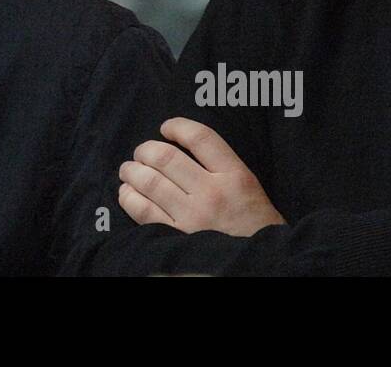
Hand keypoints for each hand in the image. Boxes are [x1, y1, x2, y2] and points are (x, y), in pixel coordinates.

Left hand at [118, 117, 285, 236]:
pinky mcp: (179, 238)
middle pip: (166, 158)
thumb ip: (221, 166)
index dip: (177, 126)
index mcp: (235, 176)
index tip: (166, 127)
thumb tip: (181, 147)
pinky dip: (129, 198)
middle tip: (141, 153)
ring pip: (150, 182)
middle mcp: (212, 193)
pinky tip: (127, 193)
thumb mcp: (248, 186)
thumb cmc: (256, 224)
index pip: (200, 138)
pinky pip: (144, 212)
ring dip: (132, 172)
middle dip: (145, 150)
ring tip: (128, 170)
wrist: (263, 264)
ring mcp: (194, 217)